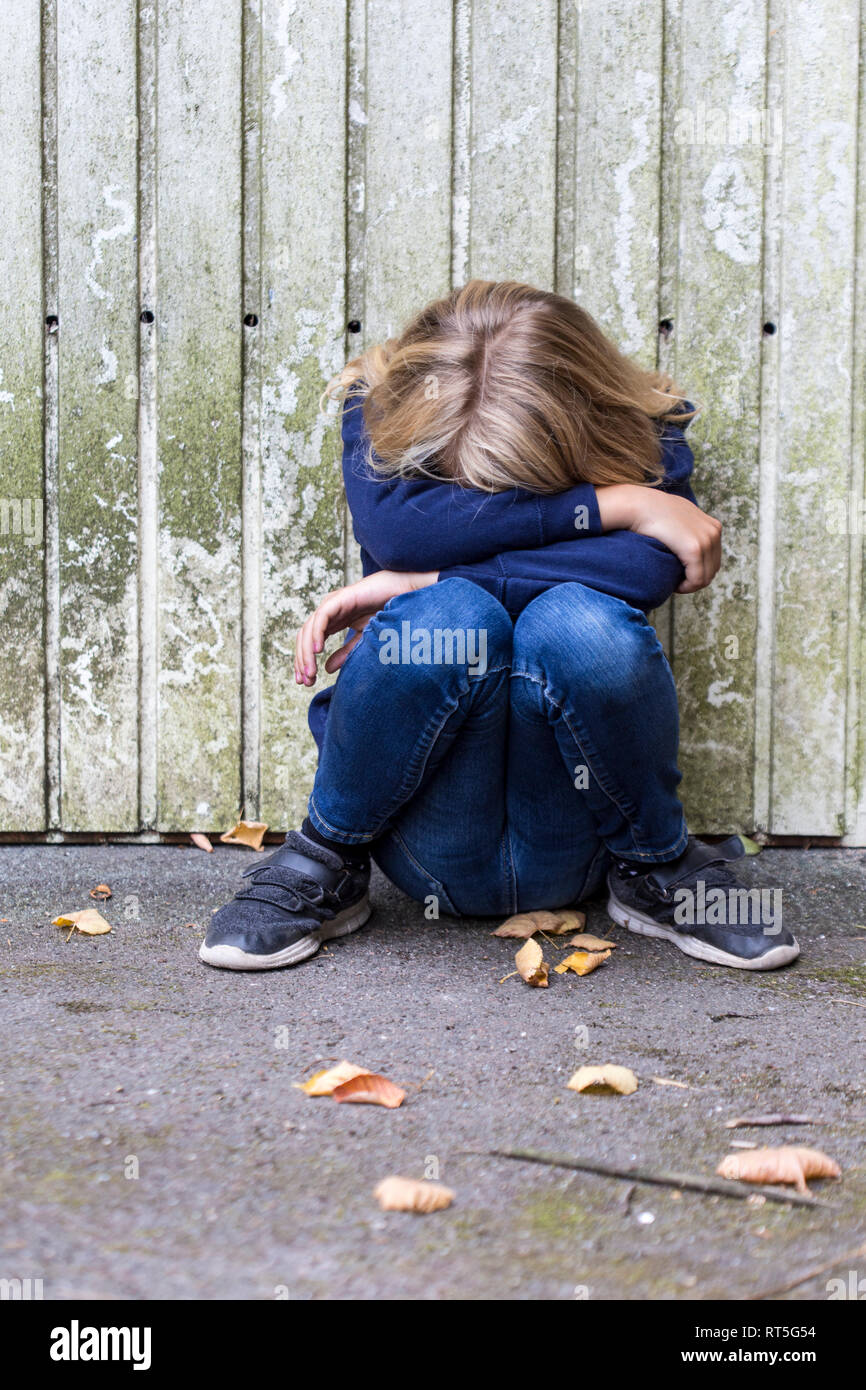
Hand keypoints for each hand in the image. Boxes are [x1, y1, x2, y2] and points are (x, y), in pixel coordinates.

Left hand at [294, 569, 438, 686]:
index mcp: (331, 621)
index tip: (306, 682)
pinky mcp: (339, 599)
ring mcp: (331, 604)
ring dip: (306, 652)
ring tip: (310, 672)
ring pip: (309, 629)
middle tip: (305, 681)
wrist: (403, 595)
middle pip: (304, 637)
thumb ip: (345, 653)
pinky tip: (318, 650)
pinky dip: (317, 634)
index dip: (304, 662)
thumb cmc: (386, 613)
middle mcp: (327, 612)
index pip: (309, 642)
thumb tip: (326, 669)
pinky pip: (321, 617)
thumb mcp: (363, 639)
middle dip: (302, 660)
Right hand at [596, 484, 721, 593]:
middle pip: (712, 570)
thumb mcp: (678, 516)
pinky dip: (686, 587)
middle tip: (676, 582)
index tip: (680, 575)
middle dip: (695, 580)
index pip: (714, 559)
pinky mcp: (694, 549)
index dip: (698, 572)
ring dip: (690, 585)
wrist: (639, 506)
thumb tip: (682, 539)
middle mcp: (714, 532)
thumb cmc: (651, 513)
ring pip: (705, 578)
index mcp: (713, 526)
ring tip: (674, 583)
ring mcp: (706, 540)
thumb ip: (687, 527)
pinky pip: (696, 579)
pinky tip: (674, 585)